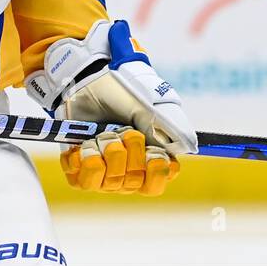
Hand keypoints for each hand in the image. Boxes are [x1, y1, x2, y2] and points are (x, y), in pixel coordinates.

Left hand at [27, 19, 197, 195]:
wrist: (86, 82)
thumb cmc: (120, 94)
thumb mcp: (147, 107)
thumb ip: (168, 127)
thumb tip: (187, 148)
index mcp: (147, 158)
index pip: (156, 183)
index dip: (156, 171)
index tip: (153, 153)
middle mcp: (125, 170)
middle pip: (134, 183)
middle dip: (130, 154)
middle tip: (124, 131)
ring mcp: (102, 171)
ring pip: (111, 183)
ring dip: (109, 152)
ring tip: (103, 134)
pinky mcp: (79, 169)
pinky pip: (85, 181)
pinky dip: (88, 160)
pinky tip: (87, 144)